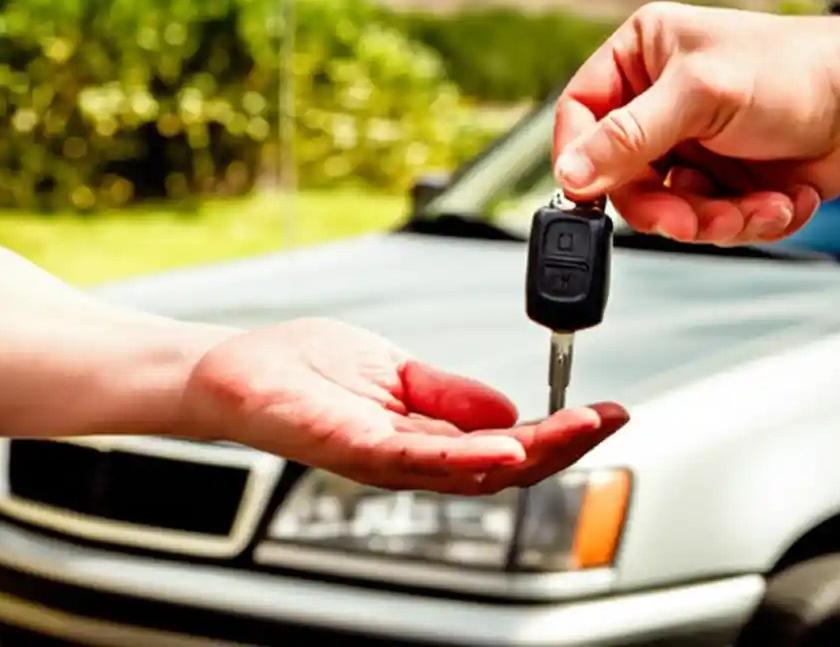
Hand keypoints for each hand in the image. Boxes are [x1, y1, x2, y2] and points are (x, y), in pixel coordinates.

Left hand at [183, 318, 627, 494]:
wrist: (231, 370)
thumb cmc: (303, 369)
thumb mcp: (396, 371)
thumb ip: (450, 395)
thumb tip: (511, 408)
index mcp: (425, 438)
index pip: (507, 446)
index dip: (561, 434)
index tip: (607, 411)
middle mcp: (408, 459)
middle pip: (500, 466)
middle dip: (562, 446)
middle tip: (608, 421)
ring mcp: (379, 458)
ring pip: (468, 469)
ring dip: (529, 452)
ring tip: (576, 429)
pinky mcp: (347, 445)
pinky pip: (413, 458)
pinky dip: (462, 453)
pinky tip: (503, 439)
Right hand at [553, 2, 839, 244]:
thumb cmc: (798, 71)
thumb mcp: (700, 95)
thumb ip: (629, 138)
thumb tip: (571, 174)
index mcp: (642, 57)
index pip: (580, 113)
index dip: (580, 158)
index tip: (587, 193)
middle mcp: (662, 103)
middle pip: (621, 178)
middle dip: (663, 207)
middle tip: (688, 219)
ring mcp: (693, 147)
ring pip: (666, 210)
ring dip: (712, 220)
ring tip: (752, 208)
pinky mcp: (724, 185)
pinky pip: (709, 225)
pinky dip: (745, 222)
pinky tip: (778, 200)